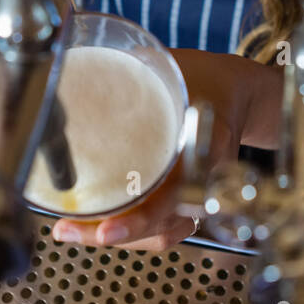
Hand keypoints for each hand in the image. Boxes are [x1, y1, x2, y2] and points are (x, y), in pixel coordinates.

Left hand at [50, 49, 257, 250]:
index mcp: (202, 145)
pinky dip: (134, 233)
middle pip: (159, 227)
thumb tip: (81, 64)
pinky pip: (164, 228)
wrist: (236, 94)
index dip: (138, 220)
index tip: (105, 231)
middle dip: (112, 235)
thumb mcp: (171, 67)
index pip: (171, 197)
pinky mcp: (187, 199)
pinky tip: (98, 229)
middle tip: (67, 230)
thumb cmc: (202, 78)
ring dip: (118, 238)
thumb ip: (132, 69)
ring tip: (72, 231)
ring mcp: (197, 193)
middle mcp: (202, 178)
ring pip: (160, 234)